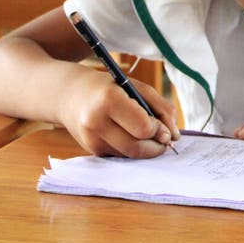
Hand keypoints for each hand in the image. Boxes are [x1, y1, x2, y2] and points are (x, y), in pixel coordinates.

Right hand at [57, 68, 179, 157]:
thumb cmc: (108, 87)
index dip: (159, 130)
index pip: (143, 127)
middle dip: (156, 146)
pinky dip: (131, 149)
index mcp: (109, 100)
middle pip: (137, 147)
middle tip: (164, 138)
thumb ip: (161, 107)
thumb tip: (175, 136)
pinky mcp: (91, 150)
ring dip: (145, 149)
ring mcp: (91, 139)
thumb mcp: (136, 86)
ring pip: (130, 155)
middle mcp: (96, 122)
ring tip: (149, 135)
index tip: (165, 128)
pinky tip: (129, 135)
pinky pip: (120, 156)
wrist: (68, 94)